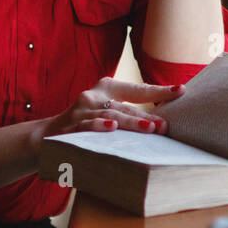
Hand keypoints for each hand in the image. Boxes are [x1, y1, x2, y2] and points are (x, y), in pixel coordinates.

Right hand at [31, 76, 185, 152]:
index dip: (158, 91)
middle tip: (165, 125)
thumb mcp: (106, 114)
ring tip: (150, 128)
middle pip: (125, 106)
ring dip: (131, 123)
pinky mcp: (70, 125)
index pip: (137, 90)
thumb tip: (162, 125)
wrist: (46, 139)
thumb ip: (128, 114)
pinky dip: (99, 126)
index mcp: (106, 88)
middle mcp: (93, 96)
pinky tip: (112, 128)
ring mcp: (81, 110)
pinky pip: (87, 126)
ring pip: (110, 116)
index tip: (181, 90)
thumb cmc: (85, 126)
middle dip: (146, 116)